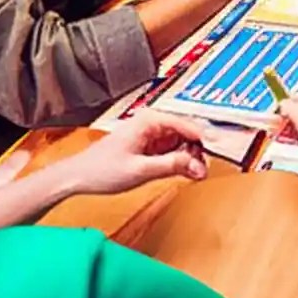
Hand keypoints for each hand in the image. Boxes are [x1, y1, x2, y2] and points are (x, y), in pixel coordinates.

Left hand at [60, 111, 207, 195]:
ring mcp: (151, 134)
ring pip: (182, 143)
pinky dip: (180, 161)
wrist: (77, 176)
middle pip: (188, 134)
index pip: (189, 126)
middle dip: (198, 152)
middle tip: (204, 171)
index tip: (220, 155)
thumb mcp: (141, 170)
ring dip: (190, 158)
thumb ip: (171, 166)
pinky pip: (172, 151)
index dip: (206, 142)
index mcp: (150, 120)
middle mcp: (152, 123)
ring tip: (195, 174)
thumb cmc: (100, 169)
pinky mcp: (149, 146)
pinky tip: (183, 172)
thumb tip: (198, 165)